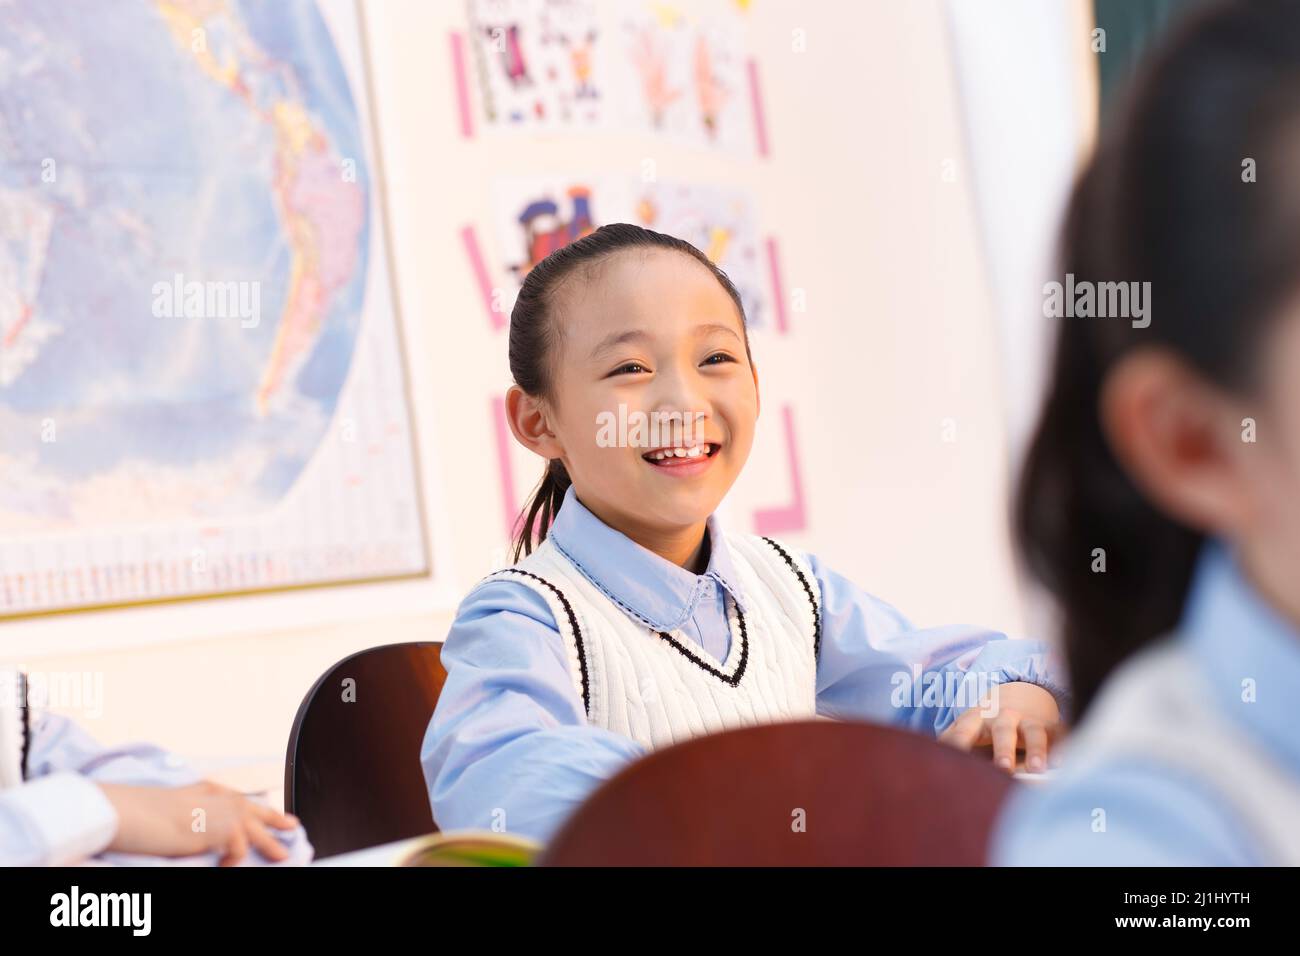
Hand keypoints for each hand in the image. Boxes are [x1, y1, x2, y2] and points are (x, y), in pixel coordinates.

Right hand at [97, 780, 300, 865]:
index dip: (258, 807)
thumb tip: (201, 830)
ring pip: (256, 830)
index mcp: (206, 790)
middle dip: (276, 819)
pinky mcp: (218, 829)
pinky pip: (239, 849)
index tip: (274, 813)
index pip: (240, 798)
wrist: (125, 812)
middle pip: (255, 809)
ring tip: (283, 856)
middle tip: (293, 826)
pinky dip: (235, 861)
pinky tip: (226, 867)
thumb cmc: (136, 813)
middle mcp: (217, 797)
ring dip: (269, 844)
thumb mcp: (172, 809)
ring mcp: (220, 812)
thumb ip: (193, 812)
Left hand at [937, 681, 1062, 773]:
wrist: (1019, 695)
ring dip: (1036, 750)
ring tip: (1037, 769)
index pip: (964, 730)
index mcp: (976, 719)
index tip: (952, 758)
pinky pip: (1061, 736)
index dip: (958, 743)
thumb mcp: (964, 729)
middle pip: (1002, 732)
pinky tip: (1065, 763)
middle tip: (1002, 769)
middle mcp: (1004, 718)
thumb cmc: (983, 724)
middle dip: (1003, 750)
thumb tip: (922, 763)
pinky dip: (1064, 748)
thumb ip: (949, 744)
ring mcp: (1029, 722)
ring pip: (1034, 734)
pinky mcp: (1053, 728)